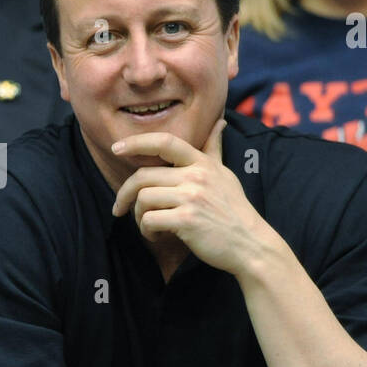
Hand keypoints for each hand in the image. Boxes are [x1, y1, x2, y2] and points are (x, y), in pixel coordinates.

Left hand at [111, 120, 273, 275]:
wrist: (250, 244)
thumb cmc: (234, 210)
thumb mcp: (225, 174)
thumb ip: (214, 149)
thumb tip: (220, 122)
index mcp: (201, 163)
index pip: (164, 142)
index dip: (136, 142)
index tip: (116, 147)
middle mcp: (196, 176)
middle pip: (143, 177)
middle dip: (125, 194)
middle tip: (119, 208)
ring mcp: (191, 197)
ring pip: (143, 199)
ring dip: (139, 217)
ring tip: (149, 226)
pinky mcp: (187, 220)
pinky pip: (149, 220)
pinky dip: (147, 231)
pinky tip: (157, 236)